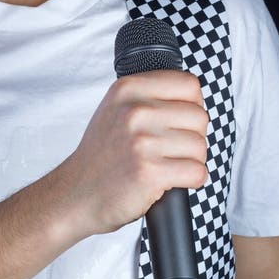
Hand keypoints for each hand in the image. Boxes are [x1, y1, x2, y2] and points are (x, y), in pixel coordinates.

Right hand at [60, 70, 208, 236]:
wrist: (77, 193)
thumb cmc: (103, 154)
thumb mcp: (117, 108)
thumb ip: (150, 96)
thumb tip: (194, 98)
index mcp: (127, 88)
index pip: (189, 85)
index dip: (192, 105)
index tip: (179, 121)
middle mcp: (134, 110)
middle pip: (199, 116)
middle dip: (192, 136)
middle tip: (169, 149)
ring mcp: (142, 141)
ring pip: (200, 147)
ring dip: (190, 161)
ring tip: (165, 165)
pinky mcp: (150, 172)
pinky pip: (198, 172)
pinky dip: (191, 181)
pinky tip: (168, 181)